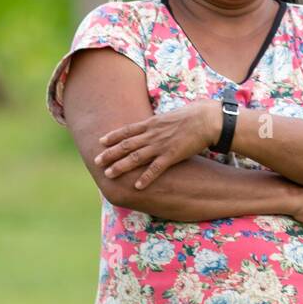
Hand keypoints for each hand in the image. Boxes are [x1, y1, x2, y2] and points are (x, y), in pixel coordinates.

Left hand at [94, 100, 220, 189]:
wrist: (206, 119)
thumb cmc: (191, 117)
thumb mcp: (168, 117)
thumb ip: (157, 125)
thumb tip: (151, 128)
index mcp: (151, 123)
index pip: (127, 130)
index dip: (112, 136)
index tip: (100, 141)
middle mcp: (152, 134)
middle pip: (126, 145)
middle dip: (110, 154)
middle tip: (96, 161)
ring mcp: (160, 145)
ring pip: (136, 157)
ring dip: (121, 166)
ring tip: (109, 174)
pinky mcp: (172, 155)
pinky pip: (156, 169)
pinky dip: (145, 178)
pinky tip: (137, 186)